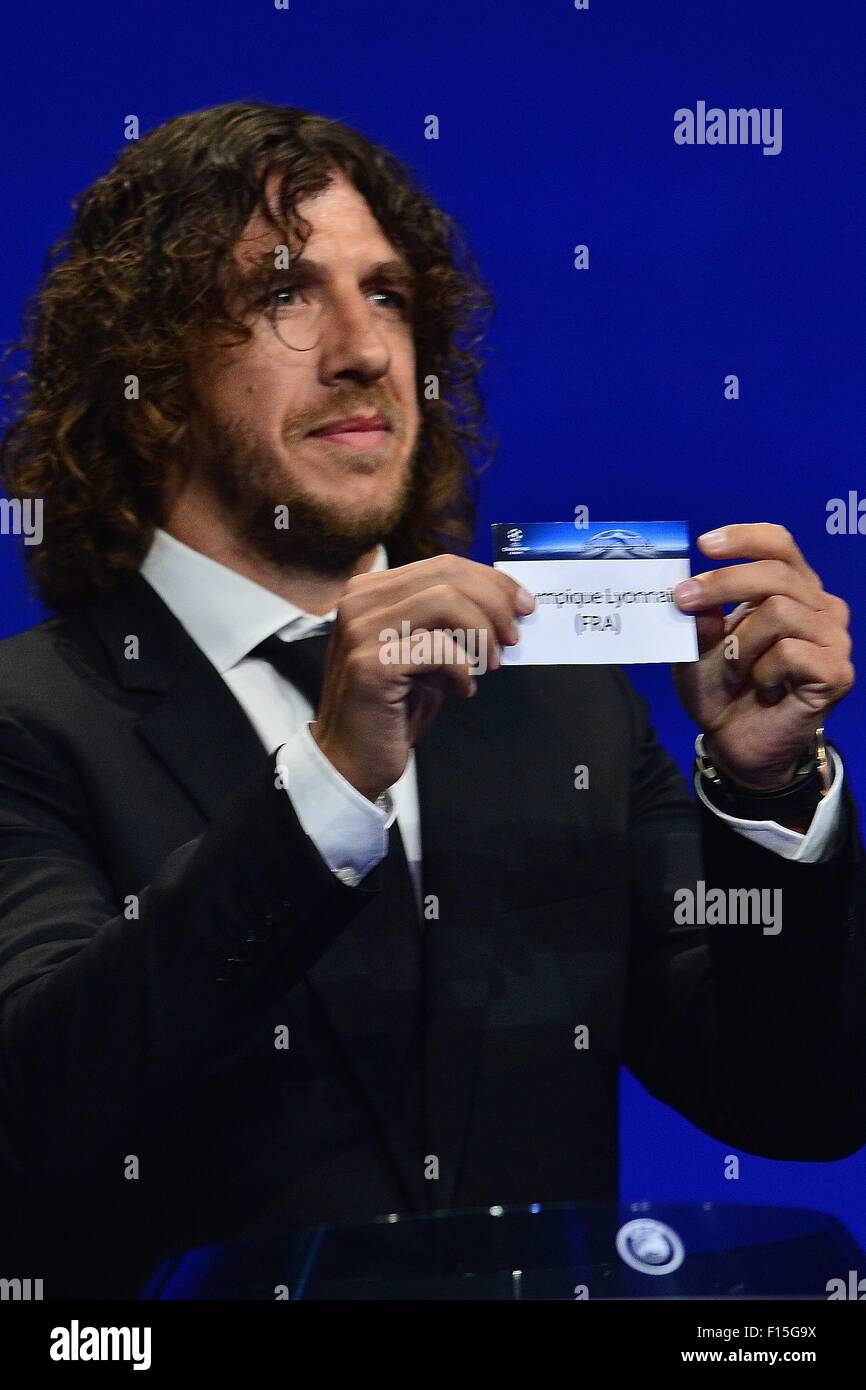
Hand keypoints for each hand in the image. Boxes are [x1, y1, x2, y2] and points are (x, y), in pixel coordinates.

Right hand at [311, 554, 534, 800]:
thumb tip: (507, 605)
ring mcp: (361, 630)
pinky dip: (462, 669)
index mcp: (371, 590)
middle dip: (495, 604)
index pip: (444, 565)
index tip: (522, 605)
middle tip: (513, 638)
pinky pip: (438, 648)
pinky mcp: (371, 664)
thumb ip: (451, 623)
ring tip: (490, 665)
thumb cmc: (392, 708)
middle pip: (448, 577)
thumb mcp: (426, 654)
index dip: (492, 581)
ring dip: (481, 634)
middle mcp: (360, 601)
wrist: (352, 759)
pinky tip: (462, 691)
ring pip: (446, 602)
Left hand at [672, 523, 853, 788]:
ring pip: (779, 612)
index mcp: (792, 590)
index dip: (744, 538)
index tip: (704, 545)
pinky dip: (764, 671)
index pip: (779, 545)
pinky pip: (789, 652)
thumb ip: (700, 616)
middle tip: (683, 599)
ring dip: (742, 643)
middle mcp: (820, 607)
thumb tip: (697, 592)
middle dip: (723, 584)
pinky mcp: (837, 672)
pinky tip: (766, 689)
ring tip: (738, 670)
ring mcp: (834, 639)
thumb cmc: (721, 689)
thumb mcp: (698, 647)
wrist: (734, 742)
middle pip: (775, 573)